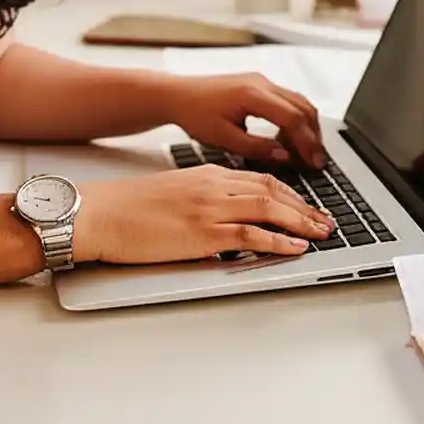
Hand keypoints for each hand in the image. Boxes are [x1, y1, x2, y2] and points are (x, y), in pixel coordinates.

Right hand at [73, 165, 334, 263]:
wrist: (97, 213)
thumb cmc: (126, 209)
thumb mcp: (172, 193)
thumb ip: (201, 199)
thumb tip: (223, 218)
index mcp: (206, 176)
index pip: (260, 179)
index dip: (290, 193)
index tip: (306, 206)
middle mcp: (213, 187)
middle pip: (273, 191)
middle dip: (305, 207)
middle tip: (326, 221)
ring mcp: (210, 209)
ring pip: (270, 209)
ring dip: (302, 223)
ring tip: (322, 234)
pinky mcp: (203, 233)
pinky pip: (252, 234)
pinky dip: (279, 241)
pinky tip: (295, 248)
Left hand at [163, 73, 325, 168]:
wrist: (176, 95)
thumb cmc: (193, 114)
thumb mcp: (224, 138)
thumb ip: (257, 147)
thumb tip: (284, 156)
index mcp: (253, 94)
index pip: (293, 118)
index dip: (307, 142)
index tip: (314, 162)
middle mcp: (261, 83)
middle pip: (303, 107)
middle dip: (314, 136)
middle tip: (318, 160)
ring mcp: (261, 81)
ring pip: (298, 102)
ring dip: (307, 127)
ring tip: (307, 153)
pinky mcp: (258, 85)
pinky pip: (287, 100)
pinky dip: (295, 120)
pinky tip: (289, 139)